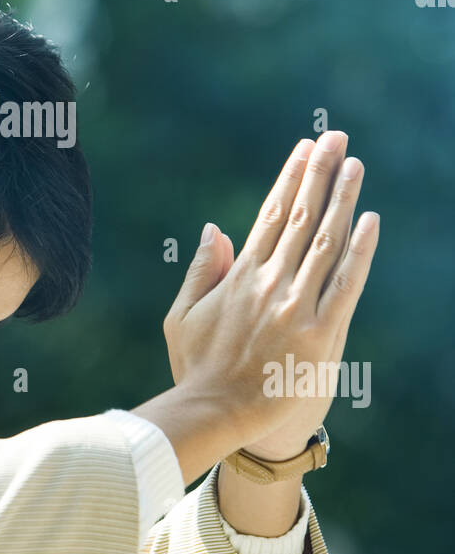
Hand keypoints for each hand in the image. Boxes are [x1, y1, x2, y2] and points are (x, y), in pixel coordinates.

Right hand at [162, 131, 378, 458]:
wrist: (215, 415)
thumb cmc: (197, 369)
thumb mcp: (183, 315)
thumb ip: (201, 270)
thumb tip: (215, 228)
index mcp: (239, 276)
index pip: (270, 214)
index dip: (291, 178)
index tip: (305, 148)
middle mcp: (270, 283)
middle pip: (300, 217)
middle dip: (320, 173)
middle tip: (336, 138)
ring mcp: (296, 307)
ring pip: (325, 242)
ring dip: (342, 199)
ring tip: (355, 165)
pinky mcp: (320, 335)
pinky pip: (346, 285)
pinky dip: (360, 252)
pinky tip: (371, 221)